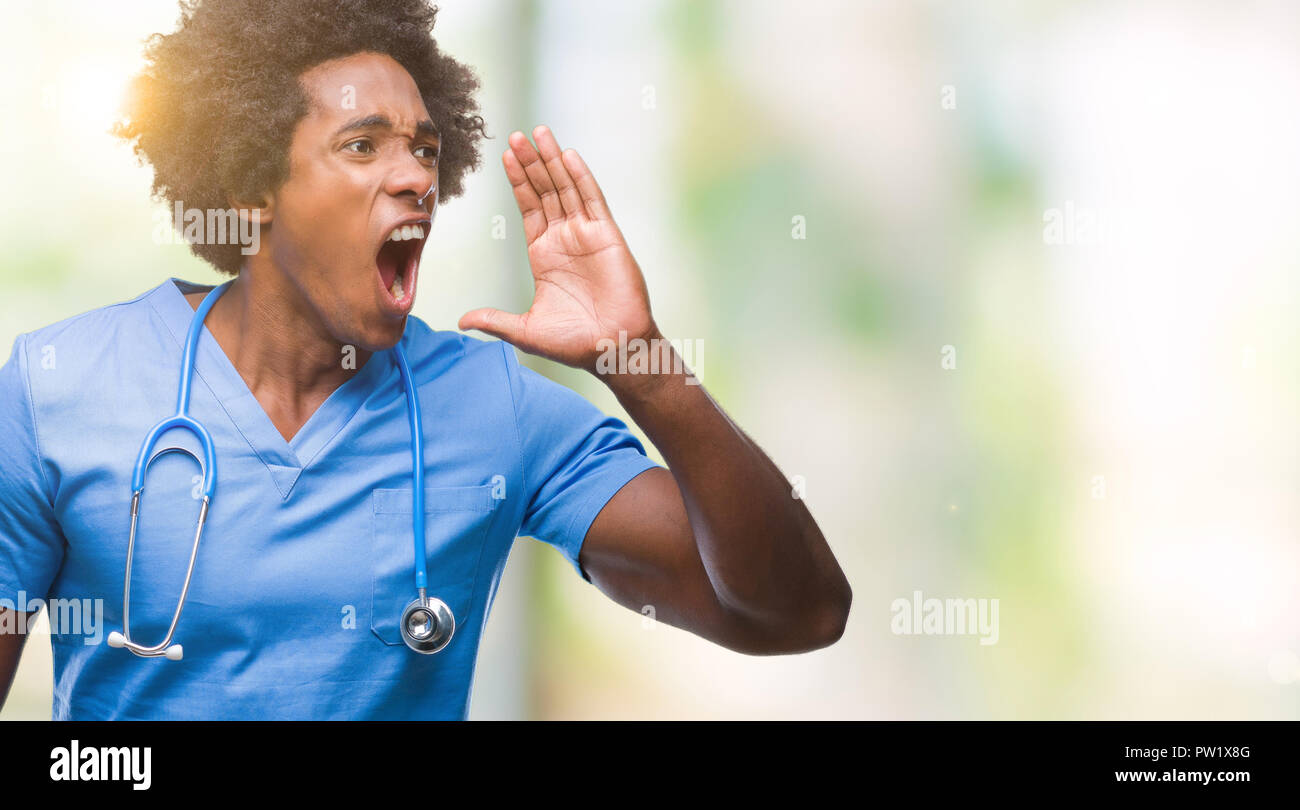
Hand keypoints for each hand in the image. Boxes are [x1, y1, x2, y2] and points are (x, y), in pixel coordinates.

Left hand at [458, 126, 657, 371]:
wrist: (612, 349)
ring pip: (567, 188)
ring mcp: (586, 234)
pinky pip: (592, 200)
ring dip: (552, 160)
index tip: (506, 156)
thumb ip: (495, 319)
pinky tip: (567, 156)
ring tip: (538, 133)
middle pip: (545, 190)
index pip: (529, 207)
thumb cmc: (575, 343)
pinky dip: (580, 177)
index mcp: (544, 253)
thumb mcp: (525, 330)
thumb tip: (462, 320)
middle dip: (531, 163)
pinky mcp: (607, 236)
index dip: (518, 181)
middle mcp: (564, 238)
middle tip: (516, 135)